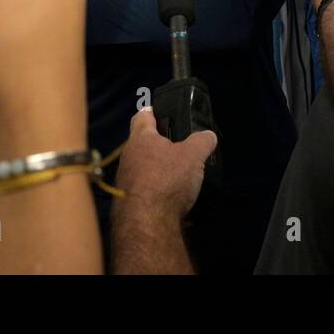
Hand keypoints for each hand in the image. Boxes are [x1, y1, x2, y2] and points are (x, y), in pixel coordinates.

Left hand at [113, 107, 216, 224]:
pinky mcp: (128, 203)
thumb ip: (201, 142)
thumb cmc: (167, 179)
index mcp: (141, 140)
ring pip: (143, 171)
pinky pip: (146, 194)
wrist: (146, 222)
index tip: (157, 111)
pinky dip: (159, 195)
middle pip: (142, 146)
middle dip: (159, 148)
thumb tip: (208, 135)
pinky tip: (174, 204)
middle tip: (179, 150)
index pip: (142, 117)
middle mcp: (128, 158)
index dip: (151, 112)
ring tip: (179, 179)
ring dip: (158, 173)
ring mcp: (125, 181)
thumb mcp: (193, 156)